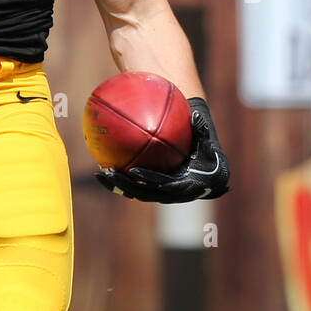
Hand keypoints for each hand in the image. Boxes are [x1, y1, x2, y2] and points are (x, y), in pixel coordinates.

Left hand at [96, 98, 230, 202]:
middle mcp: (169, 194)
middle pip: (142, 193)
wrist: (210, 177)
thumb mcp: (208, 147)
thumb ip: (202, 133)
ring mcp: (158, 195)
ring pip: (134, 193)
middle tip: (109, 172)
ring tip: (100, 173)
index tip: (134, 171)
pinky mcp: (151, 193)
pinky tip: (103, 170)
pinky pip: (132, 189)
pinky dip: (118, 183)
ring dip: (116, 186)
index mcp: (183, 185)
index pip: (162, 185)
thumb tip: (197, 115)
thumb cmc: (208, 159)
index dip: (148, 180)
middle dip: (124, 185)